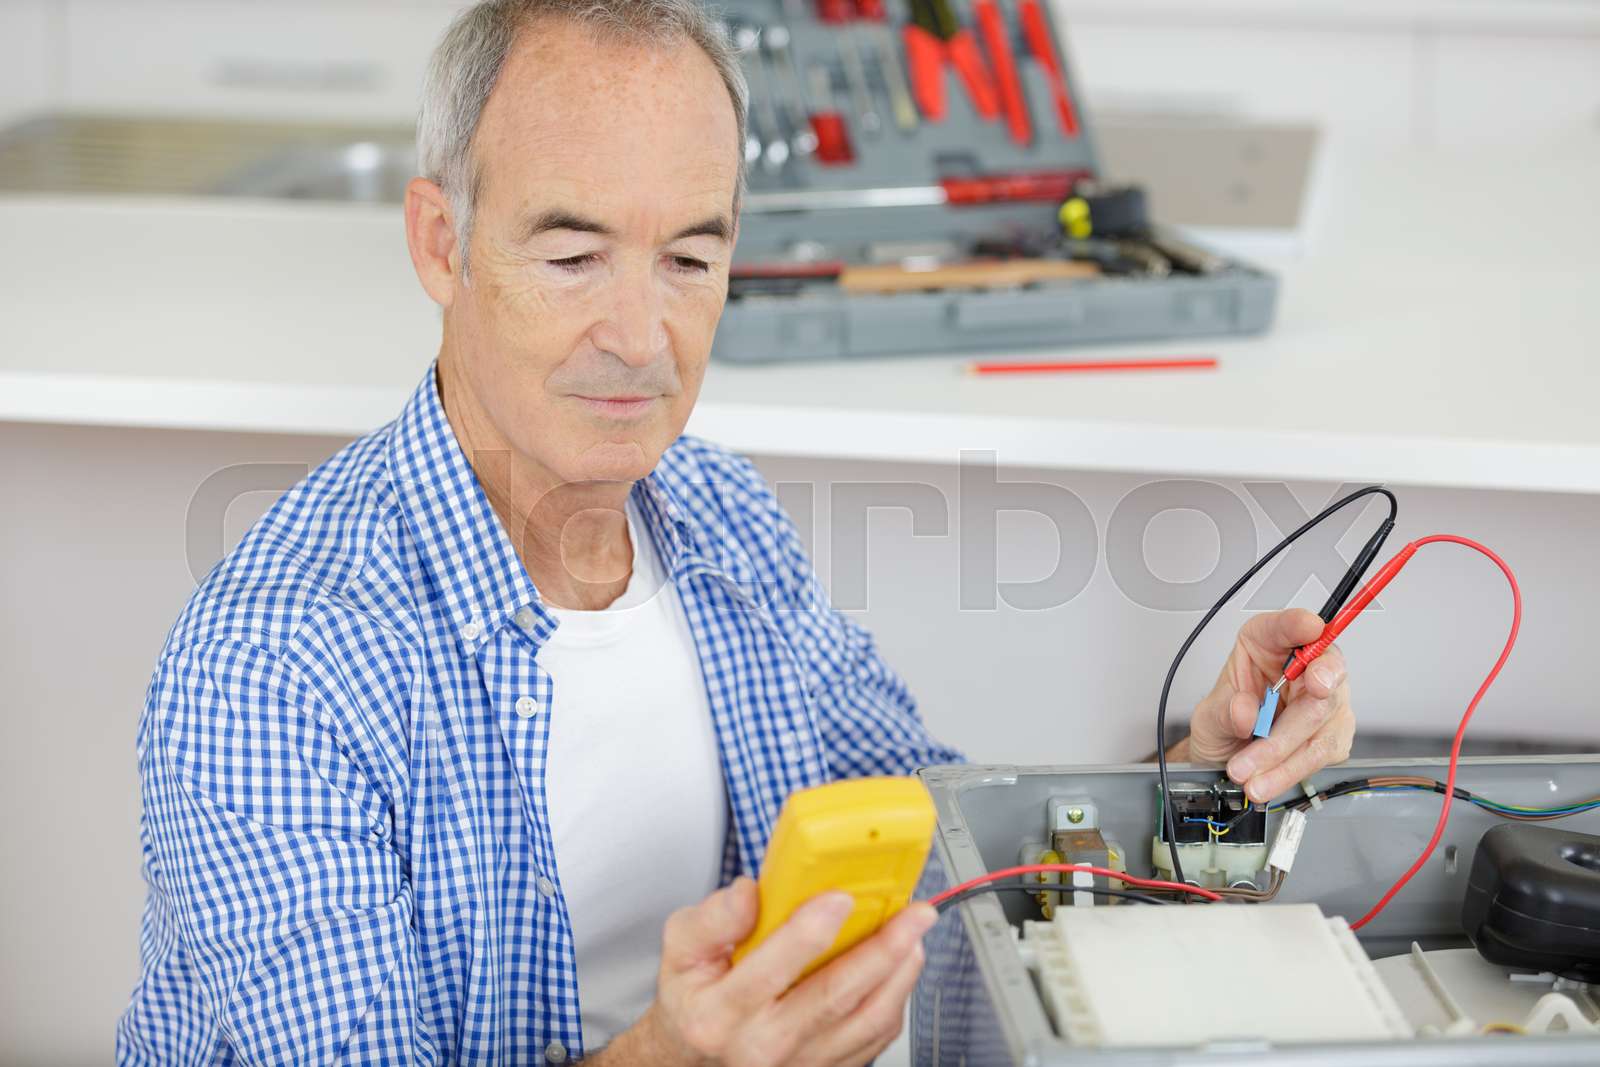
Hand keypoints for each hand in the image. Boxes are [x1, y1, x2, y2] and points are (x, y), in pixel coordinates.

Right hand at [599, 876, 936, 1066]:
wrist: (694, 1059)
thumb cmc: (694, 1001)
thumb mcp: (681, 952)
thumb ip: (712, 919)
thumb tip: (751, 893)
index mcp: (721, 1012)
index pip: (771, 969)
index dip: (809, 931)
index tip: (839, 897)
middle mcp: (763, 1044)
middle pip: (835, 996)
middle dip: (882, 949)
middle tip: (913, 913)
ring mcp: (800, 1062)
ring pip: (866, 1020)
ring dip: (900, 973)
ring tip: (915, 934)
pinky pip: (874, 1037)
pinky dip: (895, 998)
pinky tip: (900, 965)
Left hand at [1179, 608, 1353, 802]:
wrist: (1226, 758)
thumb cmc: (1223, 721)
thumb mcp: (1208, 715)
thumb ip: (1223, 711)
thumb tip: (1244, 711)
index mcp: (1266, 644)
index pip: (1286, 625)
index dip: (1299, 625)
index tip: (1307, 628)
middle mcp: (1302, 666)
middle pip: (1319, 678)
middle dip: (1288, 720)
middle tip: (1259, 740)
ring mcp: (1325, 699)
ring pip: (1321, 723)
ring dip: (1285, 756)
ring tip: (1253, 777)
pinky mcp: (1333, 733)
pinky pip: (1321, 753)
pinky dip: (1291, 771)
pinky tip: (1268, 781)